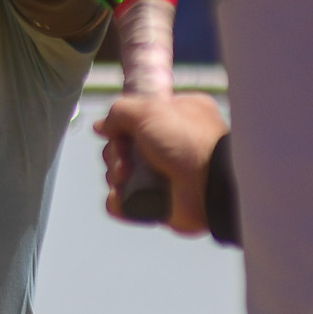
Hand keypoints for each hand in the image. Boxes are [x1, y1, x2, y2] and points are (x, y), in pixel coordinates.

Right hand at [94, 93, 227, 233]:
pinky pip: (125, 203)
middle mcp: (167, 146)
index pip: (133, 121)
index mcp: (172, 118)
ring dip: (116, 177)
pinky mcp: (158, 204)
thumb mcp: (150, 110)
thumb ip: (119, 111)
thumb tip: (101, 127)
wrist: (212, 185)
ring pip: (119, 175)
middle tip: (126, 160)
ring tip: (127, 178)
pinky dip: (119, 202)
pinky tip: (123, 198)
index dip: (120, 128)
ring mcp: (162, 176)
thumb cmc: (187, 141)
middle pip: (121, 148)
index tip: (119, 133)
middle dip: (116, 154)